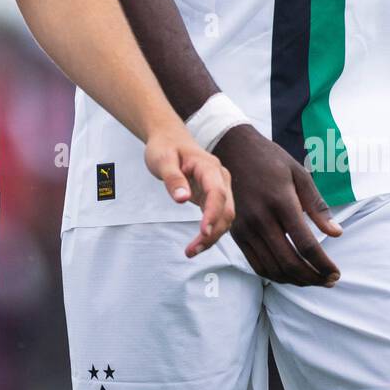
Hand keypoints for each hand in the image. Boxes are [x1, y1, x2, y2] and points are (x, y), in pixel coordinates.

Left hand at [143, 128, 234, 256]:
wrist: (169, 138)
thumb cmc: (165, 147)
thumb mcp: (162, 160)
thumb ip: (172, 179)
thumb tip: (182, 199)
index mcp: (209, 167)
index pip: (217, 193)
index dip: (213, 214)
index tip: (203, 232)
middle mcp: (220, 178)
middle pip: (226, 209)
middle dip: (213, 232)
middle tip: (192, 250)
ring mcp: (219, 187)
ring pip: (225, 217)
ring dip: (212, 236)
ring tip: (191, 251)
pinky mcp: (213, 196)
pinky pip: (217, 217)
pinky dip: (210, 232)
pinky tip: (197, 244)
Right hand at [216, 125, 342, 285]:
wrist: (232, 148)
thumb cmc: (270, 160)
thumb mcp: (299, 174)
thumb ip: (318, 205)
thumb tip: (336, 233)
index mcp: (281, 202)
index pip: (305, 245)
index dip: (323, 265)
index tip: (336, 273)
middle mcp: (261, 218)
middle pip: (289, 262)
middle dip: (313, 278)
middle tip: (329, 280)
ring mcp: (245, 227)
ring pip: (272, 268)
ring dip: (295, 280)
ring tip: (313, 280)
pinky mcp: (236, 232)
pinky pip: (256, 264)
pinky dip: (275, 275)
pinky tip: (290, 274)